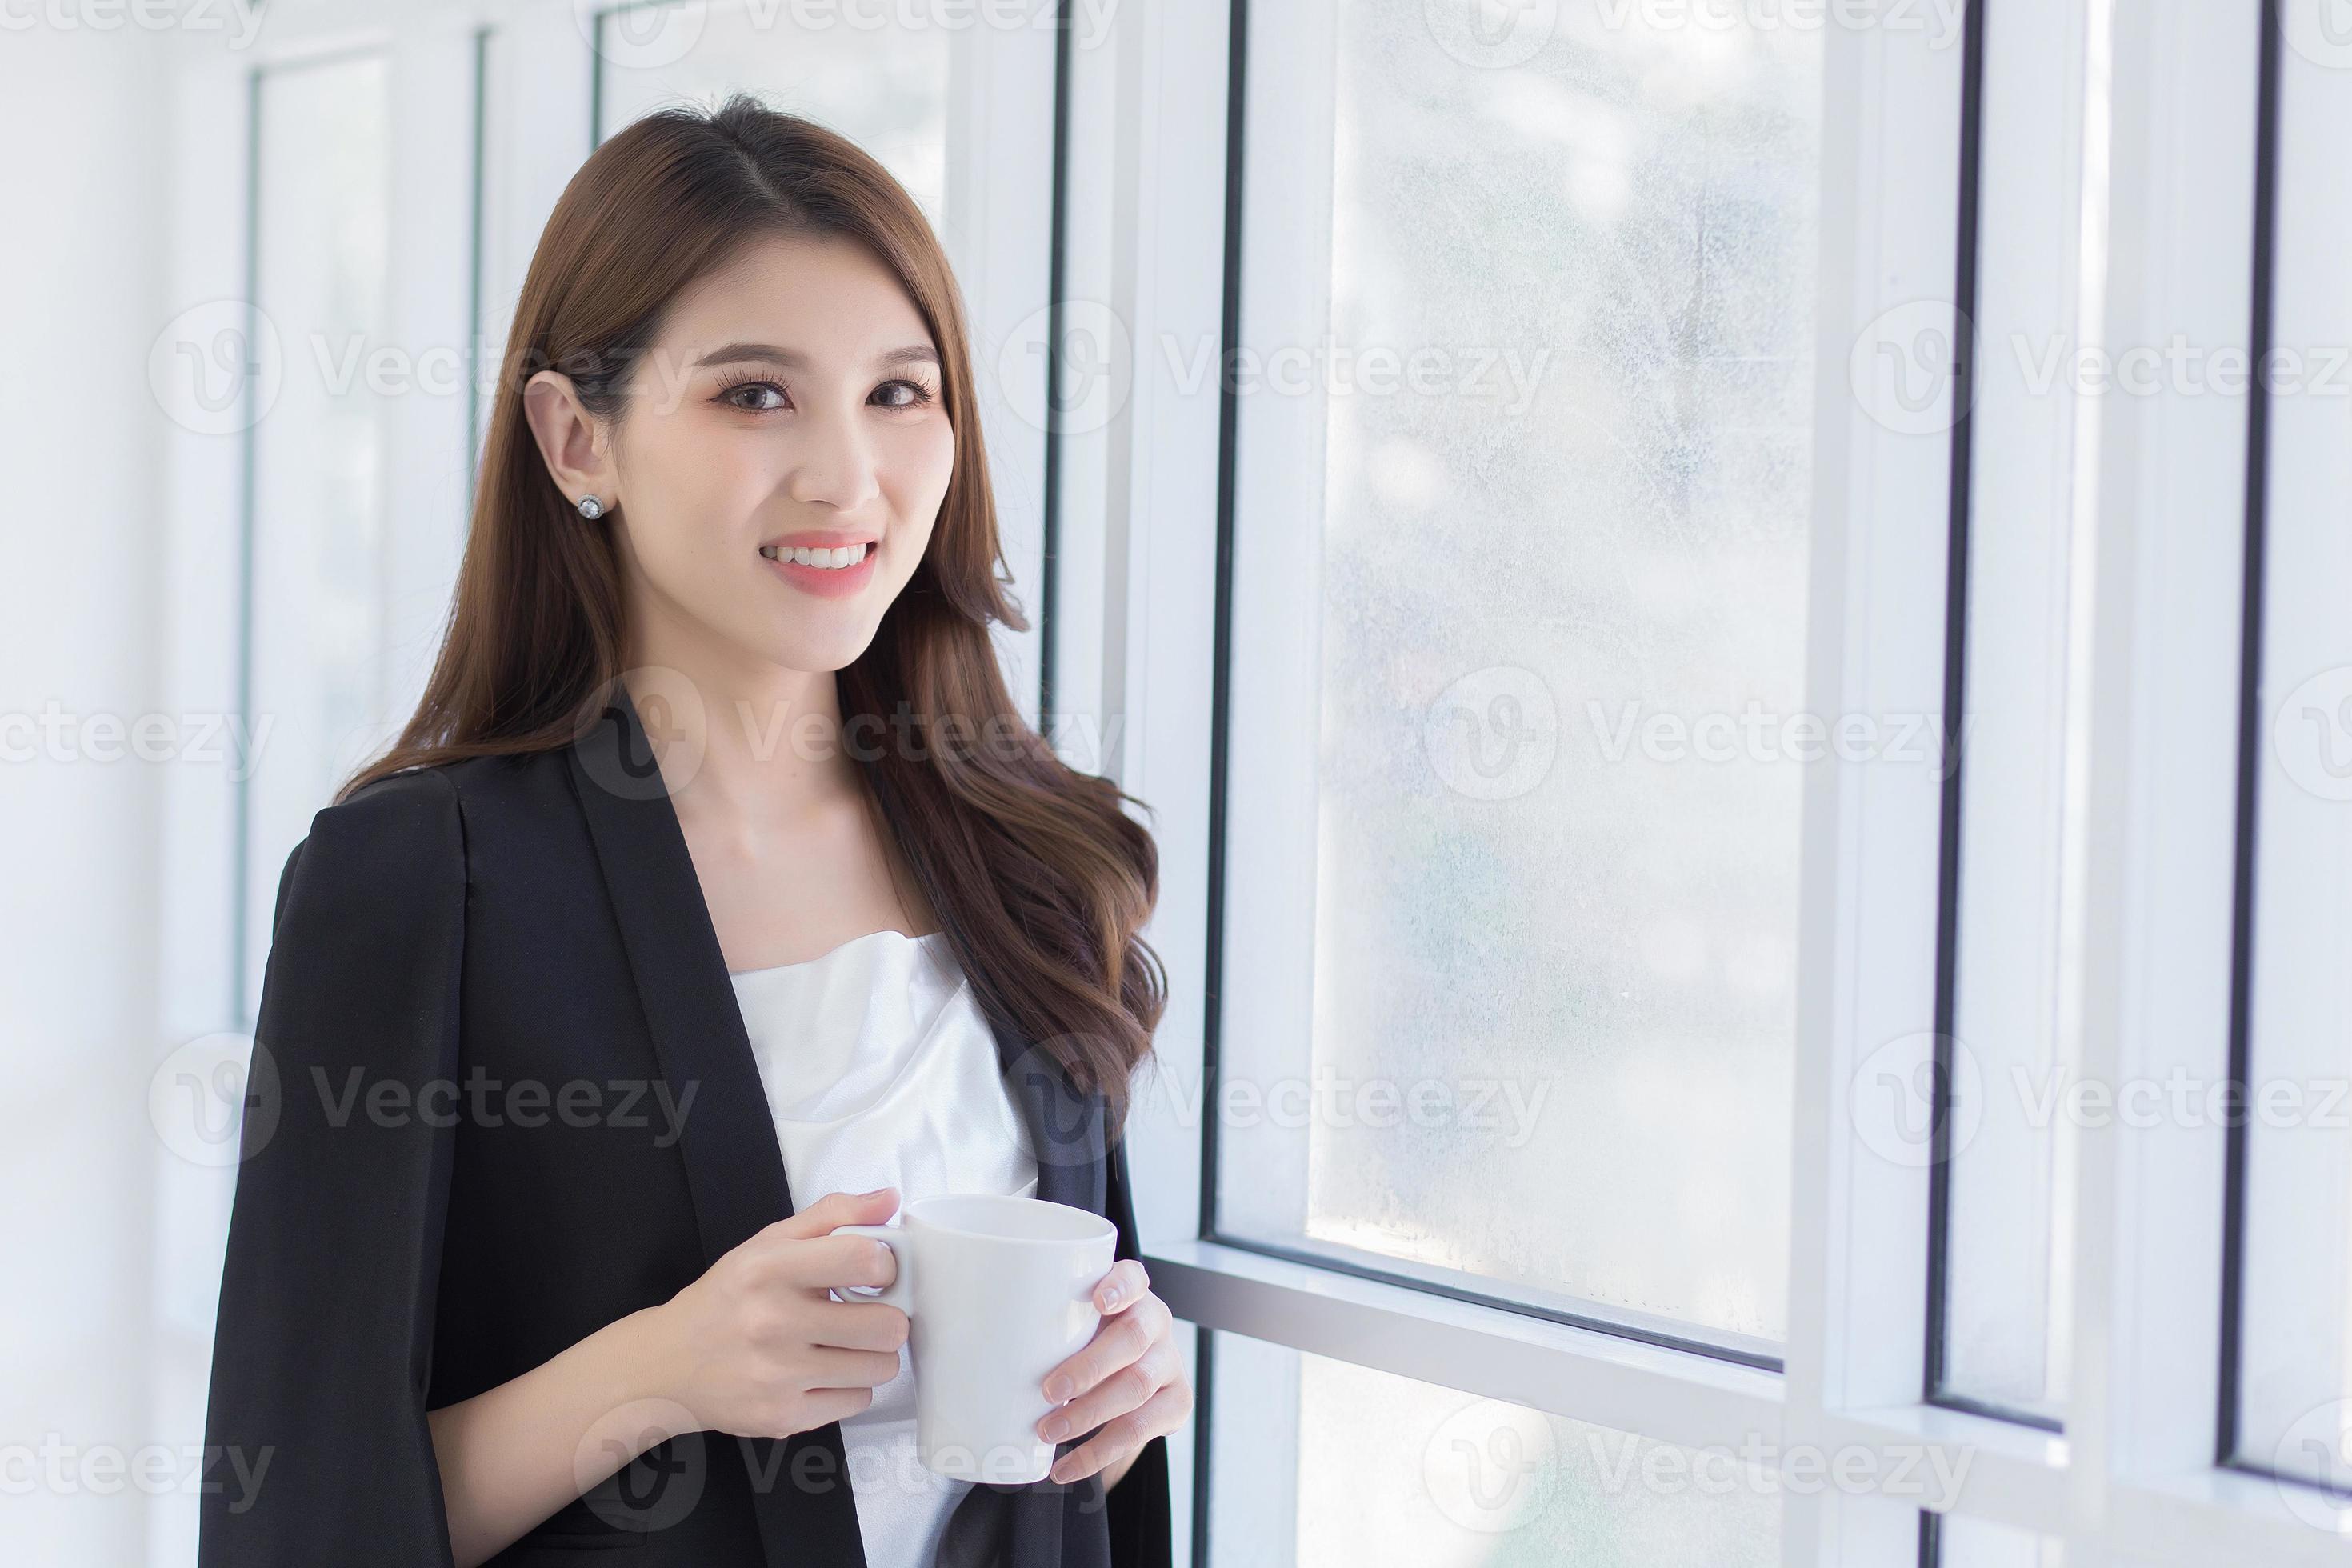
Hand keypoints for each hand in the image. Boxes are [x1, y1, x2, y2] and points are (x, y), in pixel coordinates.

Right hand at [648, 1187, 910, 1440]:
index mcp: (770, 1269)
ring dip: (874, 1355)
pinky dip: (851, 1387)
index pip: (863, 1259)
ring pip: (880, 1367)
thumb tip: (889, 1199)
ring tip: (848, 1344)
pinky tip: (824, 1372)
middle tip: (869, 1314)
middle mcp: (772, 1322)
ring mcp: (777, 1375)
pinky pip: (858, 1402)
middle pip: (886, 1325)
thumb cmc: (730, 1297)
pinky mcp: (782, 1417)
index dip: (885, 1265)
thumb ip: (835, 1215)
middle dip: (888, 1318)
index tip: (876, 1272)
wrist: (669, 1363)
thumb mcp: (771, 1242)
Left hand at [1034, 1259, 1191, 1485]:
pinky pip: (1141, 1431)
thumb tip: (949, 1325)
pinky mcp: (1175, 1404)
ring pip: (1137, 1386)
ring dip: (1089, 1413)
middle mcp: (1156, 1323)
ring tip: (1047, 1431)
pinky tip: (1066, 1467)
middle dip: (1089, 1366)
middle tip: (1048, 1390)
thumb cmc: (1078, 1346)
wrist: (1120, 1387)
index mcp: (1130, 1294)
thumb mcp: (1066, 1325)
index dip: (1120, 1286)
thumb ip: (1031, 1320)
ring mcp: (1169, 1364)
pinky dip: (1098, 1453)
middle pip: (1134, 1337)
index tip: (1097, 1300)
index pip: (1134, 1277)